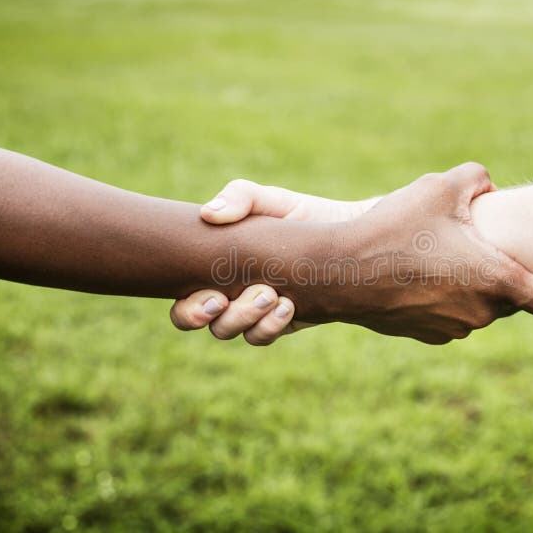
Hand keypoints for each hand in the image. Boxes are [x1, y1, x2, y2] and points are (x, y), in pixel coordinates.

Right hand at [170, 180, 378, 344]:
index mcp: (216, 267)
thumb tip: (209, 213)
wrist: (348, 235)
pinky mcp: (282, 321)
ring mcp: (255, 311)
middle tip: (223, 300)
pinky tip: (289, 304)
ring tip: (270, 294)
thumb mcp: (270, 201)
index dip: (188, 309)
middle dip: (206, 318)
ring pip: (233, 331)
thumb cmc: (300, 216)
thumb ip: (240, 197)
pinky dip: (270, 325)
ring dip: (245, 317)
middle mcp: (230, 293)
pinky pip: (263, 336)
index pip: (184, 299)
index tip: (211, 295)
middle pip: (200, 323)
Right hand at [302, 162, 532, 342]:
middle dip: (504, 273)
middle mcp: (482, 313)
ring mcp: (453, 328)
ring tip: (438, 255)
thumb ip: (476, 179)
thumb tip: (488, 187)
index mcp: (498, 280)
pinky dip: (444, 295)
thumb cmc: (393, 230)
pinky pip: (450, 313)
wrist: (338, 273)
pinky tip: (416, 272)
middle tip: (481, 246)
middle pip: (512, 296)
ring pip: (479, 304)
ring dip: (471, 283)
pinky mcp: (427, 334)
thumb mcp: (438, 187)